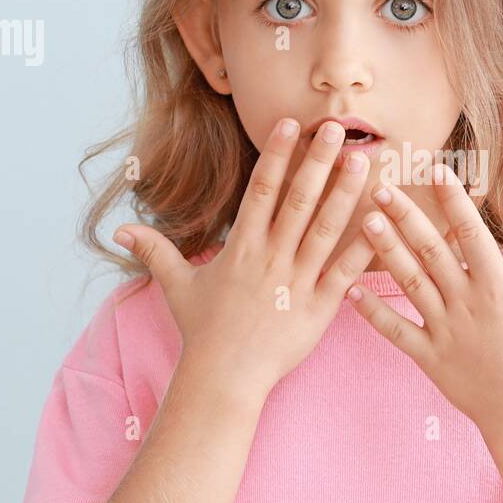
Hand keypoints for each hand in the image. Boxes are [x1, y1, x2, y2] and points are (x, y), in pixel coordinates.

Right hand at [112, 117, 375, 405]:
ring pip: (325, 229)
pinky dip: (364, 248)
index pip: (261, 190)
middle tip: (338, 128)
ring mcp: (296, 282)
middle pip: (298, 200)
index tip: (292, 124)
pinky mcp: (318, 308)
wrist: (223, 379)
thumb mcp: (176, 287)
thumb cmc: (203, 332)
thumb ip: (155, 251)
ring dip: (345, 194)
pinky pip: (345, 272)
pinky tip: (383, 222)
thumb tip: (120, 230)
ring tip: (363, 161)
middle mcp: (270, 258)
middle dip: (318, 161)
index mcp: (241, 248)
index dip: (277, 154)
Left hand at [345, 163, 502, 434]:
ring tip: (366, 221)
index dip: (453, 201)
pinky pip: (395, 331)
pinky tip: (349, 291)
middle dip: (406, 216)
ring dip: (386, 251)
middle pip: (431, 251)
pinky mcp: (429, 357)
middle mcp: (466, 303)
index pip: (471, 234)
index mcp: (499, 289)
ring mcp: (444, 330)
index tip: (436, 172)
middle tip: (383, 186)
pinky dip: (372, 312)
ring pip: (409, 282)